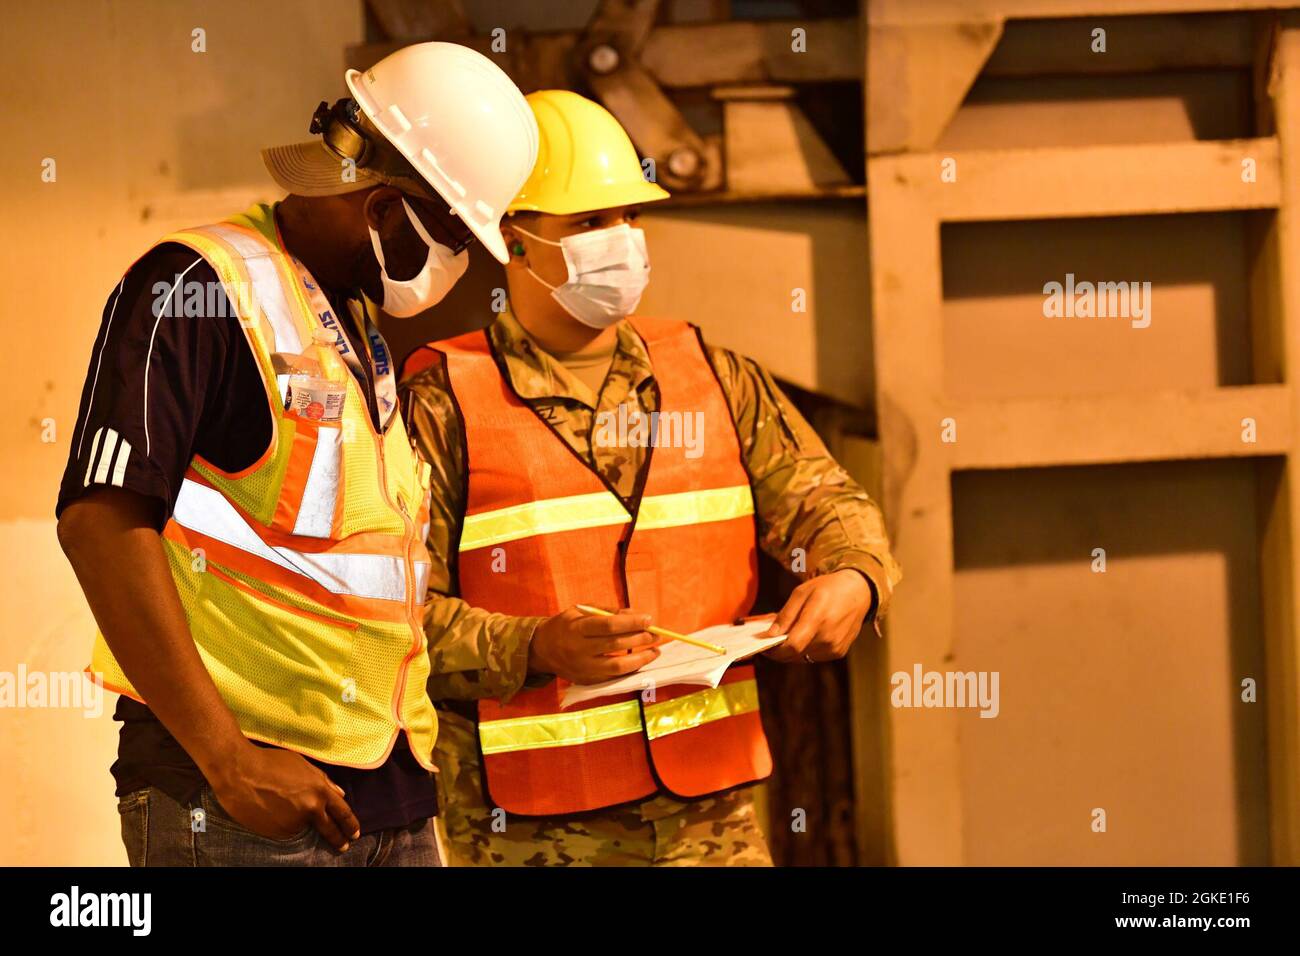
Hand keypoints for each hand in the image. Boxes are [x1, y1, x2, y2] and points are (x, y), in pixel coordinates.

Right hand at [207, 744, 359, 849]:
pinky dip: (283, 824)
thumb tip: (340, 794)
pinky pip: (285, 830)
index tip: (355, 833)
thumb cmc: (271, 762)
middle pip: (330, 830)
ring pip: (303, 827)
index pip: (343, 812)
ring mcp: (293, 823)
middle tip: (344, 846)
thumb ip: (324, 780)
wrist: (240, 772)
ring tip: (281, 806)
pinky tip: (271, 811)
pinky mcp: (277, 832)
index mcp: (320, 790)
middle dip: (339, 839)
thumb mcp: (303, 765)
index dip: (350, 824)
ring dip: (298, 822)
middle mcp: (310, 809)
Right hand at [528, 606, 662, 683]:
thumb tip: (636, 615)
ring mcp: (583, 668)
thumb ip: (608, 611)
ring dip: (641, 659)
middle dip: (640, 639)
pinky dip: (630, 669)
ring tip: (655, 652)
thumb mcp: (581, 610)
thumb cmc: (566, 625)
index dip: (631, 623)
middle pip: (616, 645)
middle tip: (656, 635)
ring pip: (618, 666)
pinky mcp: (587, 681)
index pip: (608, 626)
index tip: (648, 620)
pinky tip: (641, 661)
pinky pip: (614, 677)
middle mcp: (579, 650)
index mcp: (576, 628)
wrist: (541, 649)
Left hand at [763, 569, 874, 663]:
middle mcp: (828, 636)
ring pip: (803, 658)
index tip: (764, 646)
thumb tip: (771, 634)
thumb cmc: (828, 588)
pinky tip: (804, 637)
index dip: (775, 650)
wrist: (858, 592)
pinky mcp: (839, 652)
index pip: (792, 645)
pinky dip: (805, 651)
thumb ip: (786, 615)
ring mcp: (835, 647)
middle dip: (780, 650)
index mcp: (818, 618)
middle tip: (771, 641)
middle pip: (796, 654)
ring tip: (787, 636)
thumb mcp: (802, 592)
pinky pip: (814, 657)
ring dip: (792, 651)